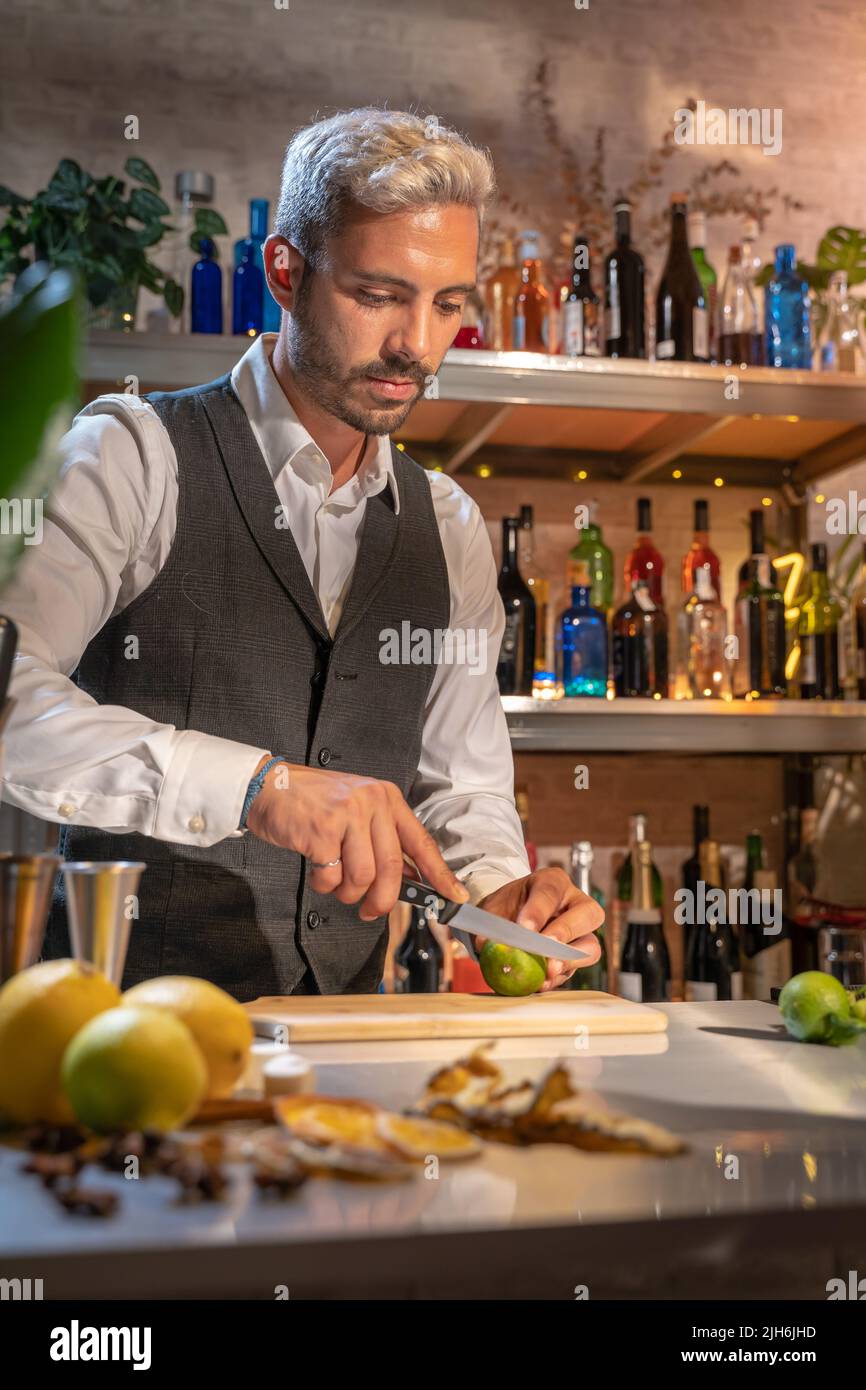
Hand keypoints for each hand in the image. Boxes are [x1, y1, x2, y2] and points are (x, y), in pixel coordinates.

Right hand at [245, 756, 468, 920]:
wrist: (269, 785)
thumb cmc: (313, 803)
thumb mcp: (356, 810)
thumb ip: (382, 839)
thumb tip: (408, 878)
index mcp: (387, 799)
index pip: (421, 841)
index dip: (440, 873)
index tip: (453, 896)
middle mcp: (372, 803)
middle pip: (391, 867)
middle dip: (383, 899)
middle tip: (371, 912)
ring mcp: (347, 815)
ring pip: (363, 876)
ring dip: (349, 893)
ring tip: (336, 883)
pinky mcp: (322, 830)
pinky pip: (333, 876)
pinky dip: (325, 884)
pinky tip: (318, 871)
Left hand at [477, 867, 603, 991]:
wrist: (509, 920)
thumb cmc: (506, 908)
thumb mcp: (493, 909)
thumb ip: (489, 924)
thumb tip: (484, 943)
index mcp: (552, 882)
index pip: (550, 892)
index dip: (539, 911)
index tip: (524, 929)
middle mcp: (574, 903)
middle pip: (588, 913)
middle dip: (565, 932)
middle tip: (545, 949)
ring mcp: (581, 932)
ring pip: (591, 946)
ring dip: (569, 961)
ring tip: (548, 971)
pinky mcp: (576, 957)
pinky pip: (576, 968)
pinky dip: (560, 977)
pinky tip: (542, 982)